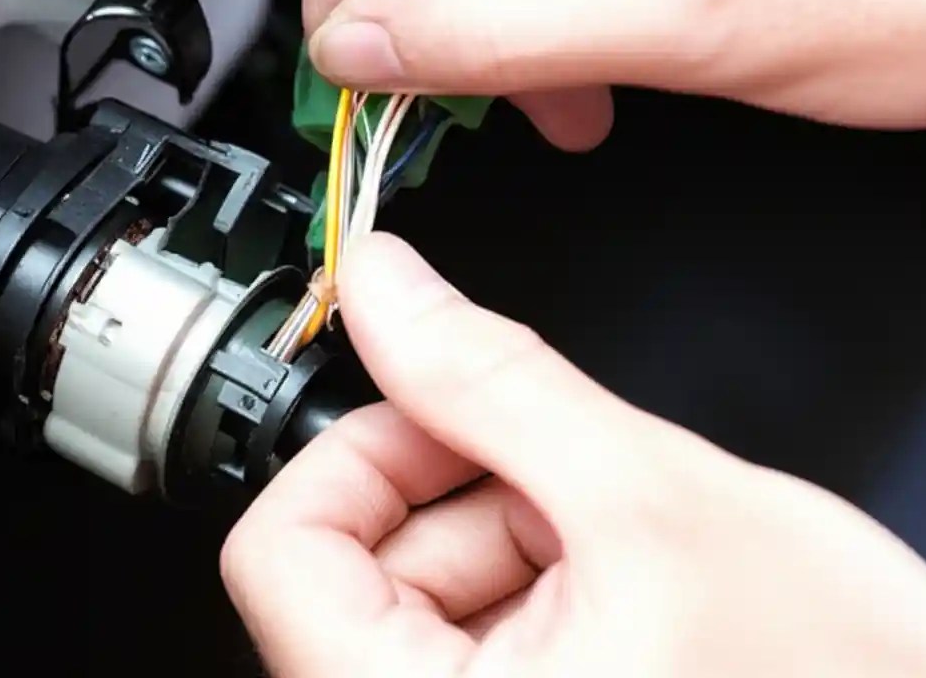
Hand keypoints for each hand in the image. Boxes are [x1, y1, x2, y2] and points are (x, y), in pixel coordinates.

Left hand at [221, 234, 925, 677]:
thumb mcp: (650, 496)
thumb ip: (492, 379)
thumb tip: (388, 288)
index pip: (275, 555)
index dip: (353, 452)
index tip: (432, 411)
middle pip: (346, 569)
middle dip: (455, 493)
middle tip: (561, 481)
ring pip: (411, 598)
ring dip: (502, 534)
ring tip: (617, 545)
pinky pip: (461, 638)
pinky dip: (524, 580)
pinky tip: (615, 581)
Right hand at [302, 0, 925, 150]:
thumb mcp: (687, 14)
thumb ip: (499, 21)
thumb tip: (364, 47)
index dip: (348, 14)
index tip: (369, 94)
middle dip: (427, 34)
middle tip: (470, 113)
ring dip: (493, 40)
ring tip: (562, 106)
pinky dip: (548, 24)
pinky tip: (597, 66)